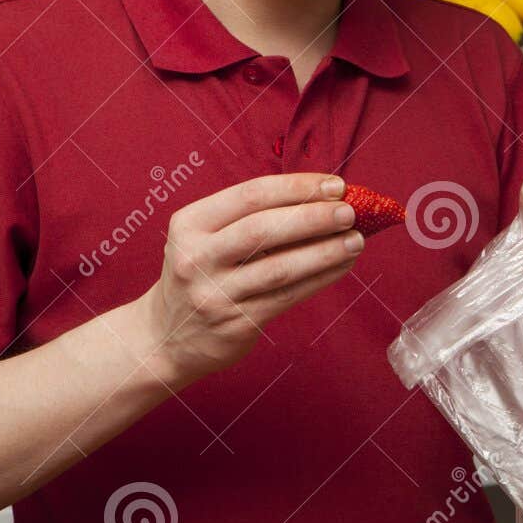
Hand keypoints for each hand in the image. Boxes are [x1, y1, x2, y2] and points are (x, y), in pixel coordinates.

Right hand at [134, 174, 362, 384]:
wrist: (165, 338)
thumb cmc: (201, 273)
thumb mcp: (205, 236)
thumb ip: (251, 216)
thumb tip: (322, 197)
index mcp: (190, 224)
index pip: (250, 195)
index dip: (297, 187)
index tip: (335, 184)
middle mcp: (196, 257)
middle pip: (263, 229)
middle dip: (313, 217)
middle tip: (350, 211)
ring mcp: (214, 294)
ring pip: (280, 268)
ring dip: (325, 251)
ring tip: (357, 239)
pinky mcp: (235, 324)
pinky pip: (287, 297)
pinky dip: (320, 278)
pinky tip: (342, 265)